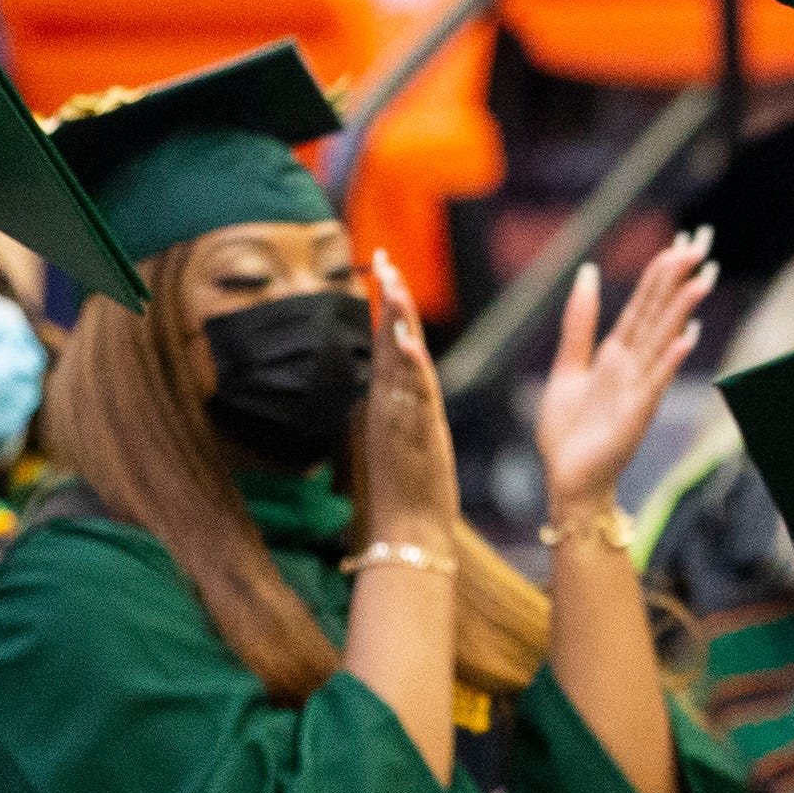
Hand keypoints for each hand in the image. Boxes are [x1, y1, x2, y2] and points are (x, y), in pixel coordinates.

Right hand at [356, 250, 457, 552]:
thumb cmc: (408, 490)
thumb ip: (400, 403)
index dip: (386, 306)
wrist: (408, 533)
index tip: (384, 268)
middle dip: (386, 300)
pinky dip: (408, 370)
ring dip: (394, 323)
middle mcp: (390, 406)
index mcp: (390, 402)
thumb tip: (399, 374)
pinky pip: (409, 396)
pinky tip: (408, 343)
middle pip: (387, 343)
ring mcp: (398, 420)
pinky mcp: (410, 439)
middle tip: (382, 259)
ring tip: (392, 284)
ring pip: (395, 362)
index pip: (388, 343)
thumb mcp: (403, 435)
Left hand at [537, 225, 715, 522]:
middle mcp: (633, 365)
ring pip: (663, 340)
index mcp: (616, 353)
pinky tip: (686, 339)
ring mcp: (639, 388)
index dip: (661, 272)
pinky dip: (670, 361)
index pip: (643, 303)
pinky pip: (655, 382)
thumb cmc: (568, 431)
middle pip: (659, 313)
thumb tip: (588, 273)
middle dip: (679, 279)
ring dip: (683, 310)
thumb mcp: (566, 366)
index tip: (682, 241)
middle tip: (703, 243)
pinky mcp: (636, 414)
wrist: (566, 479)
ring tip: (702, 279)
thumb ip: (579, 322)